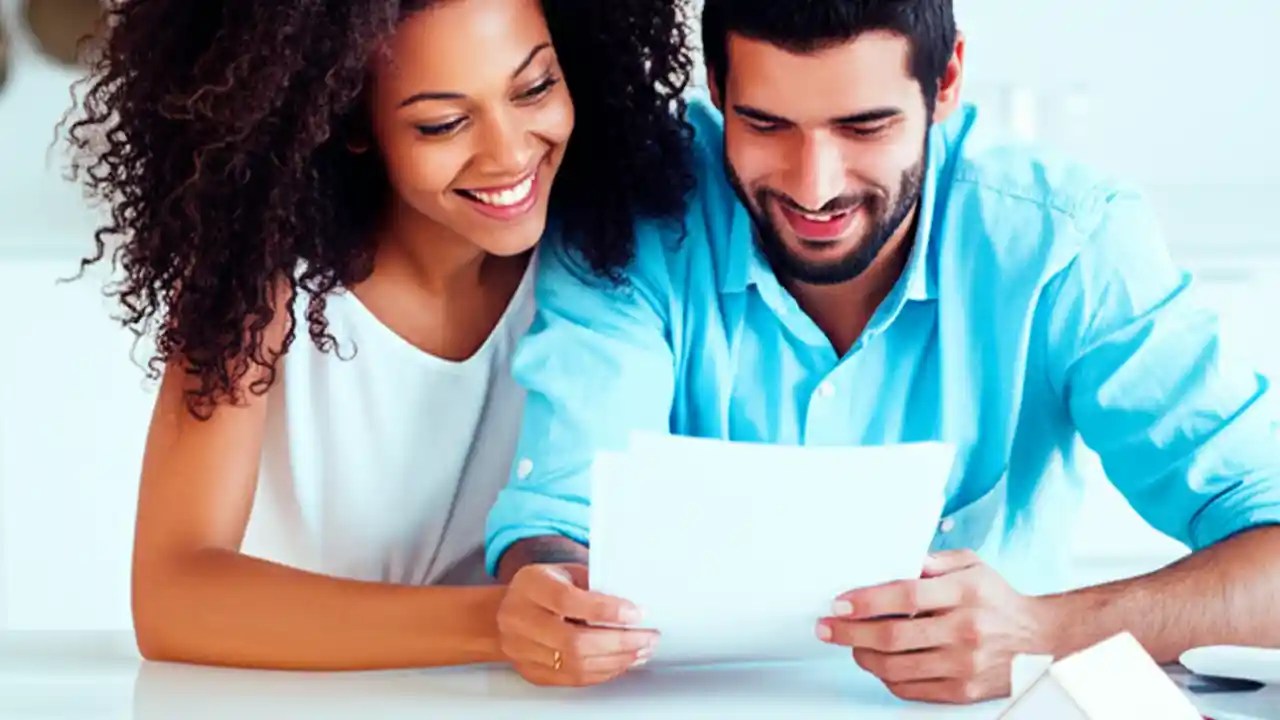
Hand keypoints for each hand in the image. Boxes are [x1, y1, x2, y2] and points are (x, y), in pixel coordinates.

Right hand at [497, 563, 657, 686]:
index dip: (605, 610)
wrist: (503, 614)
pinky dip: (603, 672)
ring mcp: (522, 650)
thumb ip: (592, 584)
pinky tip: (621, 662)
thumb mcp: (564, 572)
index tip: (636, 613)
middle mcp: (520, 619)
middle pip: (573, 640)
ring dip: (616, 660)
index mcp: (530, 586)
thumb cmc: (541, 588)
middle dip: (619, 642)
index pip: (567, 601)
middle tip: (647, 637)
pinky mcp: (530, 671)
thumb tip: (631, 605)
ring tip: (641, 651)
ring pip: (575, 664)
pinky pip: (572, 679)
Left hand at [817, 550, 1051, 703]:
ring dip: (863, 655)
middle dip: (850, 631)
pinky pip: (911, 689)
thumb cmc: (997, 599)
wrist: (1039, 640)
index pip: (905, 595)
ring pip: (896, 666)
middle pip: (893, 635)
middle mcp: (965, 630)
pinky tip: (877, 662)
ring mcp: (964, 665)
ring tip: (850, 643)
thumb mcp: (972, 565)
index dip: (866, 600)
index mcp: (966, 592)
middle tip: (827, 627)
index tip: (839, 602)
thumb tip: (896, 561)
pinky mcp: (964, 691)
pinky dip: (886, 676)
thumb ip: (934, 561)